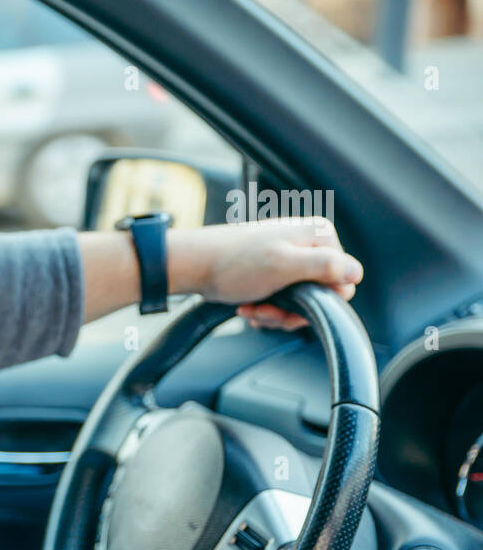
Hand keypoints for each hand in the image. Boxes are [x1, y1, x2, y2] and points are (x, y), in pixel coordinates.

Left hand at [168, 217, 363, 330]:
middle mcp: (308, 244)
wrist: (192, 265)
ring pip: (299, 302)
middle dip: (291, 311)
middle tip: (265, 310)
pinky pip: (281, 300)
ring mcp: (290, 258)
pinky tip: (247, 306)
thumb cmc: (232, 264)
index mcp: (319, 236)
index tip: (290, 307)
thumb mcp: (282, 266)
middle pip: (320, 295)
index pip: (343, 281)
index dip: (318, 302)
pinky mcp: (273, 272)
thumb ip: (322, 267)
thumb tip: (356, 273)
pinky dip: (264, 309)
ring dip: (274, 313)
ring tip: (252, 308)